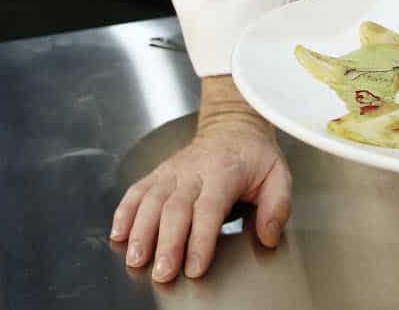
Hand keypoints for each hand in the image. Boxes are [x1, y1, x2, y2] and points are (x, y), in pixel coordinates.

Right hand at [111, 76, 291, 282]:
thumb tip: (269, 236)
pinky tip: (119, 233)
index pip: (209, 208)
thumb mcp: (278, 174)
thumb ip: (277, 206)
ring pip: (151, 200)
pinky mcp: (159, 173)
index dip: (200, 239)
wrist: (232, 125)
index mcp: (224, 172)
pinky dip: (125, 211)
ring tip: (136, 258)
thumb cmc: (254, 155)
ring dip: (141, 231)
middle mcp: (194, 171)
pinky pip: (137, 190)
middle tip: (163, 272)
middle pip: (175, 208)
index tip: (195, 266)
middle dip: (167, 243)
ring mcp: (173, 171)